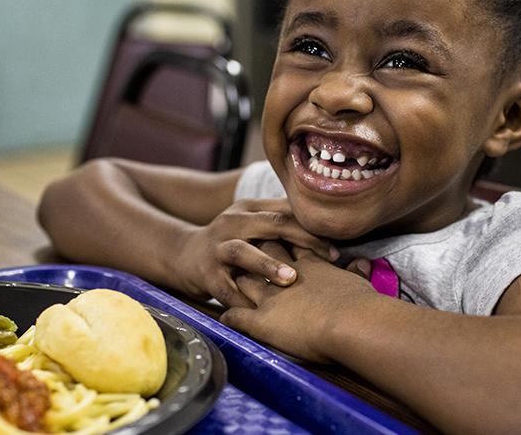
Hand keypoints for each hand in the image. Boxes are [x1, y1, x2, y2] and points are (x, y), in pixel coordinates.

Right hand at [172, 199, 336, 308]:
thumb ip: (282, 223)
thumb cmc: (231, 242)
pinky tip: (264, 312)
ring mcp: (217, 248)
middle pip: (270, 224)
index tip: (338, 246)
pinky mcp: (206, 274)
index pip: (286, 211)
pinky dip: (245, 301)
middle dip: (302, 239)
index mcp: (249, 209)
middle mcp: (232, 223)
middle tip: (329, 256)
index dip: (313, 226)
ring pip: (242, 252)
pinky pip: (227, 290)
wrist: (182, 255)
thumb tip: (327, 228)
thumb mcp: (252, 225)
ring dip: (267, 264)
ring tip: (290, 277)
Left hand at [220, 241, 378, 362]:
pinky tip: (223, 318)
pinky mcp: (261, 321)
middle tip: (245, 253)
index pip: (289, 245)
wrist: (351, 322)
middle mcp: (284, 275)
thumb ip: (356, 272)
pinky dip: (229, 316)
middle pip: (261, 255)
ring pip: (243, 281)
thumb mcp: (359, 283)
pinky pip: (236, 316)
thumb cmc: (361, 304)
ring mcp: (269, 297)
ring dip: (236, 281)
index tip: (273, 238)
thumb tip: (363, 262)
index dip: (280, 240)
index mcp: (309, 265)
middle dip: (253, 252)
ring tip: (229, 282)